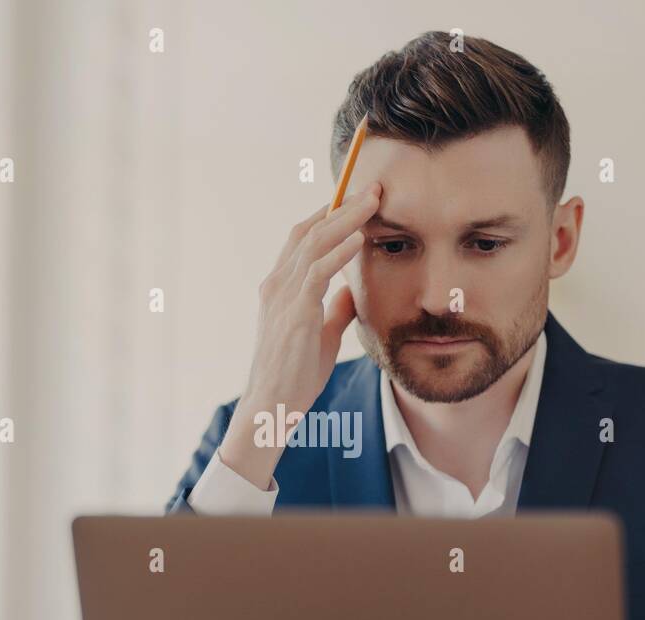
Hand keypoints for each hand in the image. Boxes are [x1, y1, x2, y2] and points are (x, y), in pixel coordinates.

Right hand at [218, 182, 382, 489]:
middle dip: (342, 206)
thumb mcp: (322, 336)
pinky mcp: (294, 314)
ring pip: (313, 243)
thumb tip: (353, 291)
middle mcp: (277, 284)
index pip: (303, 237)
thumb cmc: (294, 376)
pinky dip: (338, 252)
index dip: (330, 215)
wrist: (271, 407)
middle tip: (373, 187)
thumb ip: (335, 310)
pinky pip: (318, 273)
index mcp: (280, 287)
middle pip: (309, 230)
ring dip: (345, 218)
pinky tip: (359, 238)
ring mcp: (282, 297)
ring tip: (373, 200)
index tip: (357, 198)